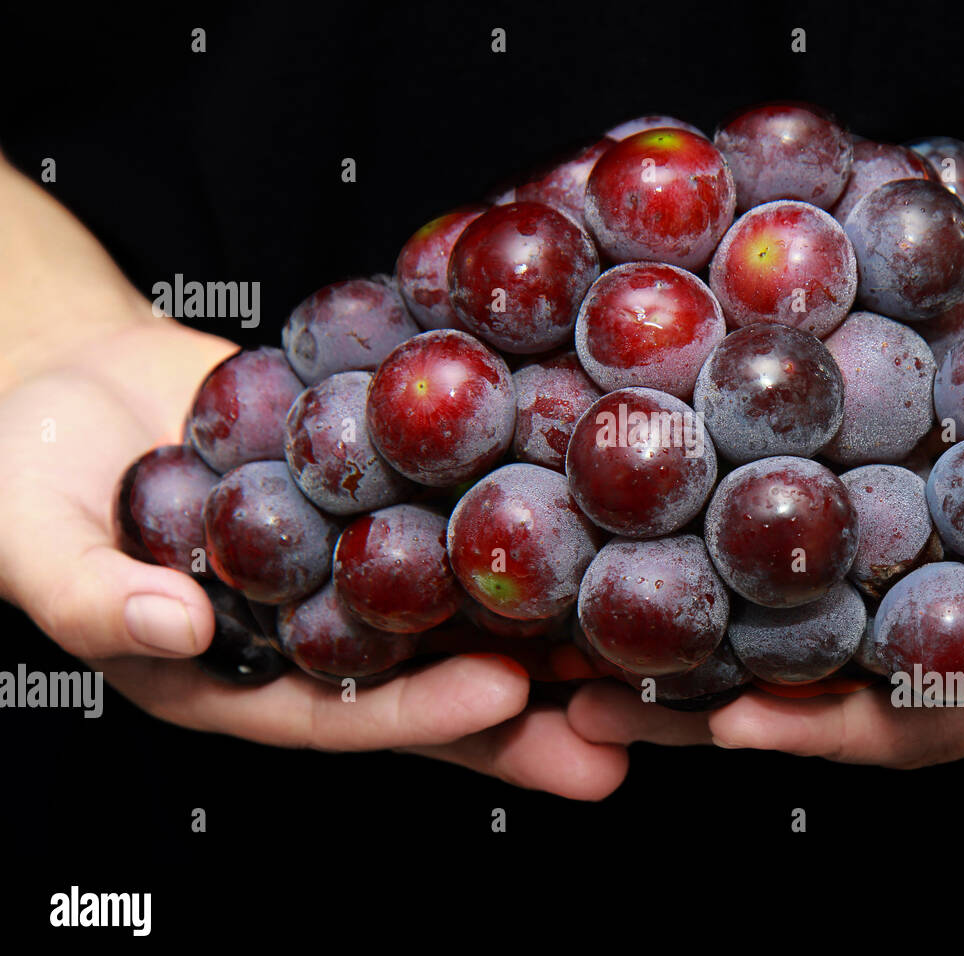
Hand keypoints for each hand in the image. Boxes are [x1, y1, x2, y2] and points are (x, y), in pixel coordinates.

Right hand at [0, 315, 626, 798]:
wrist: (71, 383)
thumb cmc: (23, 473)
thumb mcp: (30, 539)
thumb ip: (92, 595)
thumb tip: (177, 629)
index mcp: (238, 672)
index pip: (340, 713)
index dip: (418, 714)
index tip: (500, 696)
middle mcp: (313, 627)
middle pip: (427, 679)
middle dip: (523, 710)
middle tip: (618, 730)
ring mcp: (353, 556)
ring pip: (457, 597)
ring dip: (544, 617)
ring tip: (638, 633)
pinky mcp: (376, 485)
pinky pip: (446, 500)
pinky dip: (508, 509)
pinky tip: (585, 507)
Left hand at [563, 360, 963, 766]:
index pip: (912, 719)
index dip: (827, 727)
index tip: (737, 723)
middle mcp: (928, 651)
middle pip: (806, 696)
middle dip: (700, 707)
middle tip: (590, 703)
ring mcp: (884, 603)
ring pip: (768, 639)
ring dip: (669, 644)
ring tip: (560, 645)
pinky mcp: (856, 545)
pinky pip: (771, 567)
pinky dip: (697, 563)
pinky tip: (617, 544)